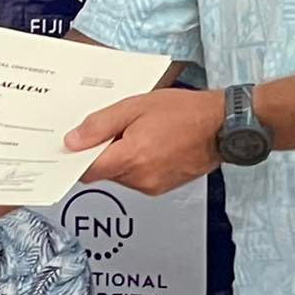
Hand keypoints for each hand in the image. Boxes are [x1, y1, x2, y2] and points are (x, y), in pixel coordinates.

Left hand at [63, 88, 224, 194]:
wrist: (221, 126)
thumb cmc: (185, 112)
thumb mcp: (135, 106)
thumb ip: (100, 125)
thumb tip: (73, 141)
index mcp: (132, 157)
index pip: (87, 170)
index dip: (76, 158)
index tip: (73, 147)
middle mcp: (140, 178)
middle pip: (103, 172)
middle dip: (102, 152)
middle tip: (116, 128)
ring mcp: (151, 186)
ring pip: (119, 175)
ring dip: (120, 157)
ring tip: (138, 133)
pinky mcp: (160, 188)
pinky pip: (135, 178)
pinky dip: (135, 163)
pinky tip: (149, 143)